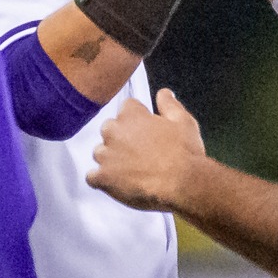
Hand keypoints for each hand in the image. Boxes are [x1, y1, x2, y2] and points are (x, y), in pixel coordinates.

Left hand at [87, 90, 205, 211]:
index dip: (138, 120)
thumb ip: (169, 104)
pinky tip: (118, 184)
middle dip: (121, 139)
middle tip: (140, 153)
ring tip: (131, 171)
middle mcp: (113, 131)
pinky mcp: (102, 178)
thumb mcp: (183, 121)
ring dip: (111, 160)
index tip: (146, 132)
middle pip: (109, 129)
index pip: (126, 109)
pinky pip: (93, 177)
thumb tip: (163, 93)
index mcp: (131, 115)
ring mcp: (106, 155)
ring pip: (100, 153)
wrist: (182, 183)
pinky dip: (103, 180)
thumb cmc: (184, 152)